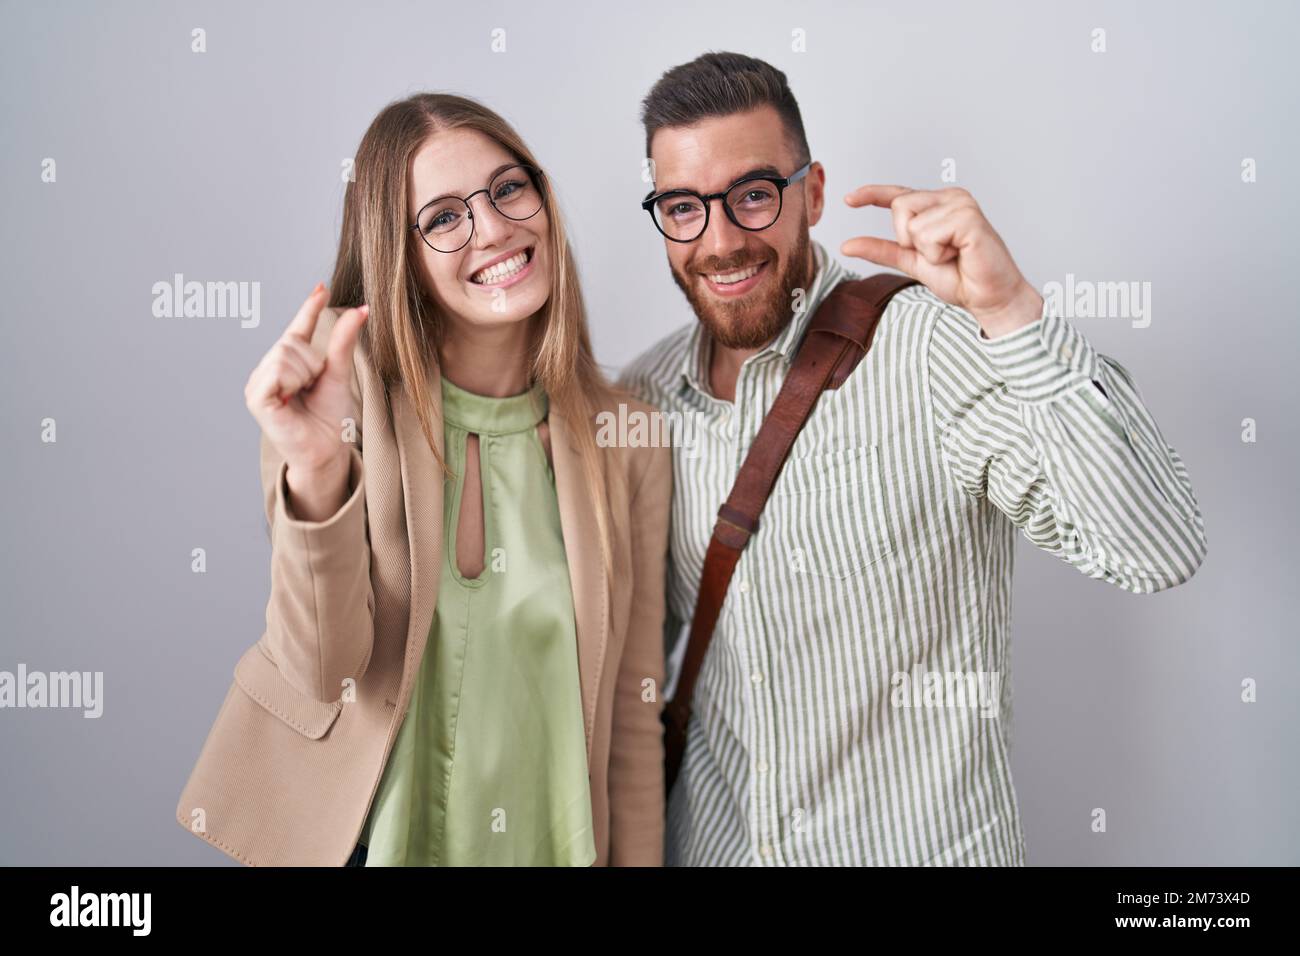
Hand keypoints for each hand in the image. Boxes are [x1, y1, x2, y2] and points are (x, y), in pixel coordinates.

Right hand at [244, 284, 368, 493]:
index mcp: (287, 364)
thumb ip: (343, 341)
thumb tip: (361, 309)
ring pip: (285, 354)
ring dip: (305, 374)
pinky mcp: (256, 397)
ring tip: (303, 396)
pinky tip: (291, 398)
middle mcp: (268, 370)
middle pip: (291, 343)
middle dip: (312, 363)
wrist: (327, 449)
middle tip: (312, 388)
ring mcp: (258, 383)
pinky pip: (277, 371)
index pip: (297, 329)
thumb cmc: (331, 417)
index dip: (310, 308)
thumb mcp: (339, 373)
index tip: (322, 288)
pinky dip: (292, 381)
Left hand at [840, 185, 1042, 337]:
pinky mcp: (968, 217)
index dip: (872, 194)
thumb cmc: (960, 278)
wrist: (988, 298)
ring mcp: (961, 204)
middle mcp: (950, 198)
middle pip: (899, 206)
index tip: (848, 200)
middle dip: (908, 238)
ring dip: (927, 250)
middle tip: (938, 254)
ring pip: (913, 223)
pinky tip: (959, 254)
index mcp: (938, 205)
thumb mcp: (912, 262)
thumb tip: (848, 245)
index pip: (898, 195)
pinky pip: (929, 234)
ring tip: (952, 255)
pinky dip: (937, 253)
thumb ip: (882, 250)